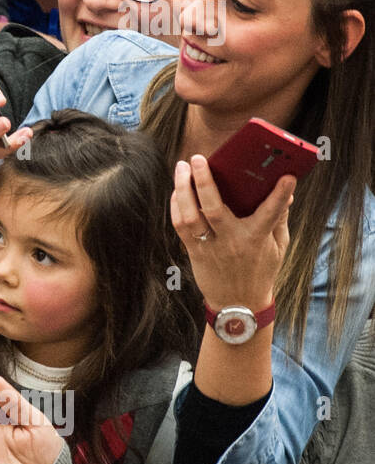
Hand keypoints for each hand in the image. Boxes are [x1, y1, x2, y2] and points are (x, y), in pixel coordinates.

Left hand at [169, 155, 290, 313]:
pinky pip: (179, 226)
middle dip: (205, 181)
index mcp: (257, 238)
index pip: (271, 212)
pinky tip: (177, 191)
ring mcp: (209, 247)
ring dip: (182, 189)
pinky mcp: (194, 252)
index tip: (286, 176)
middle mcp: (231, 241)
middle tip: (198, 159)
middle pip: (214, 208)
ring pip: (189, 215)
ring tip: (182, 168)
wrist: (238, 304)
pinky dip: (176, 206)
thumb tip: (286, 191)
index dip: (279, 194)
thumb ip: (279, 218)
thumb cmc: (260, 270)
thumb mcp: (278, 247)